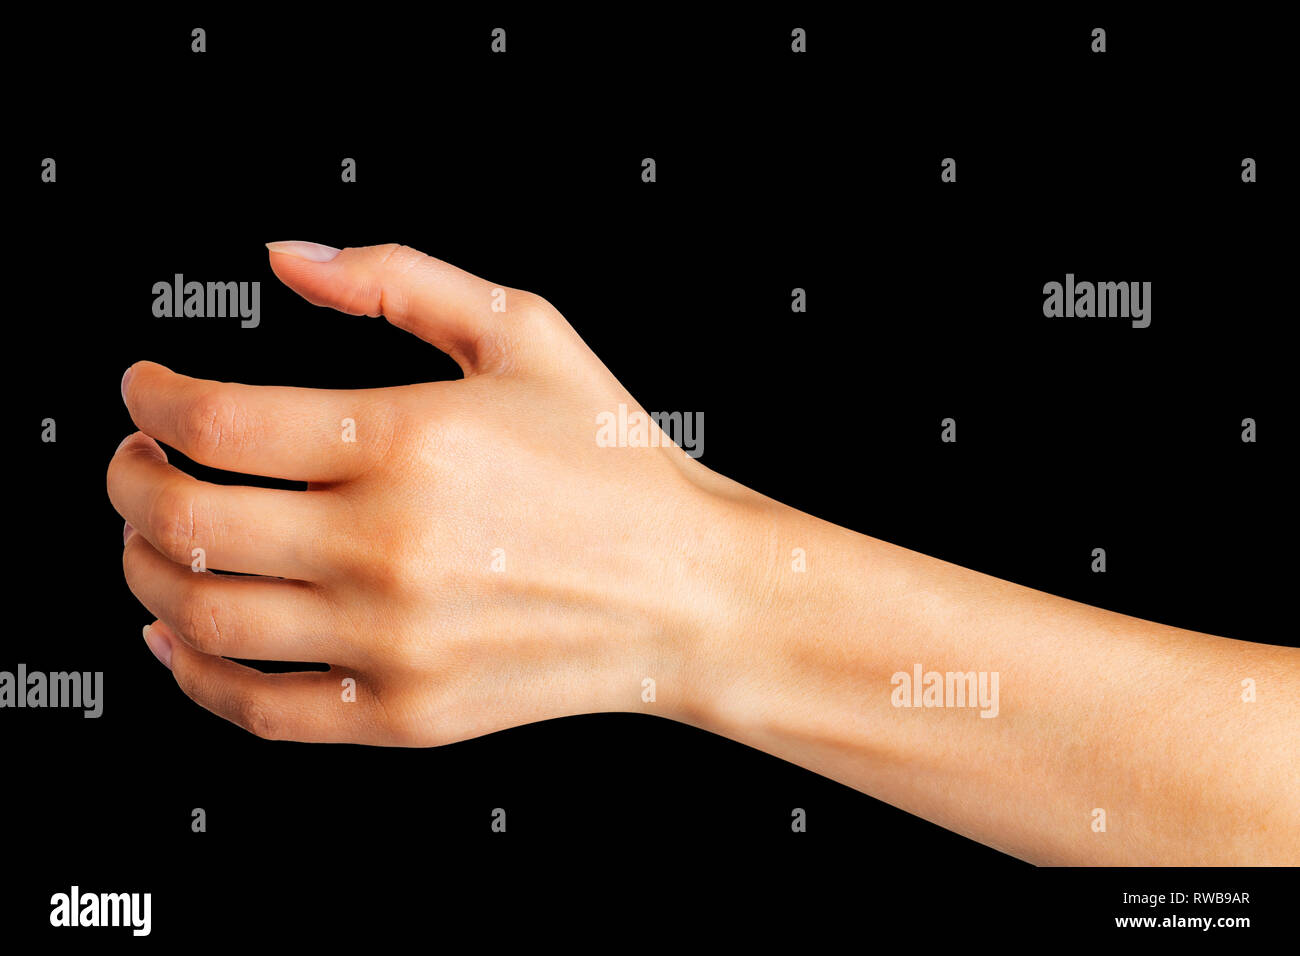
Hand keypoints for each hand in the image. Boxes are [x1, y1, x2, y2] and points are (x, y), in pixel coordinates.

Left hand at [109, 241, 755, 743]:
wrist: (686, 590)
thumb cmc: (609, 459)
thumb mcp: (525, 331)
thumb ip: (398, 277)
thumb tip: (286, 259)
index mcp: (410, 439)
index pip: (215, 420)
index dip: (151, 397)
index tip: (146, 389)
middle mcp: (389, 545)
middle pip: (183, 516)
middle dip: (128, 477)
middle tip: (134, 456)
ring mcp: (392, 641)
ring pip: (201, 615)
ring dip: (141, 566)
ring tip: (151, 535)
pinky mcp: (403, 713)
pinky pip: (255, 707)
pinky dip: (190, 674)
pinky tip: (177, 634)